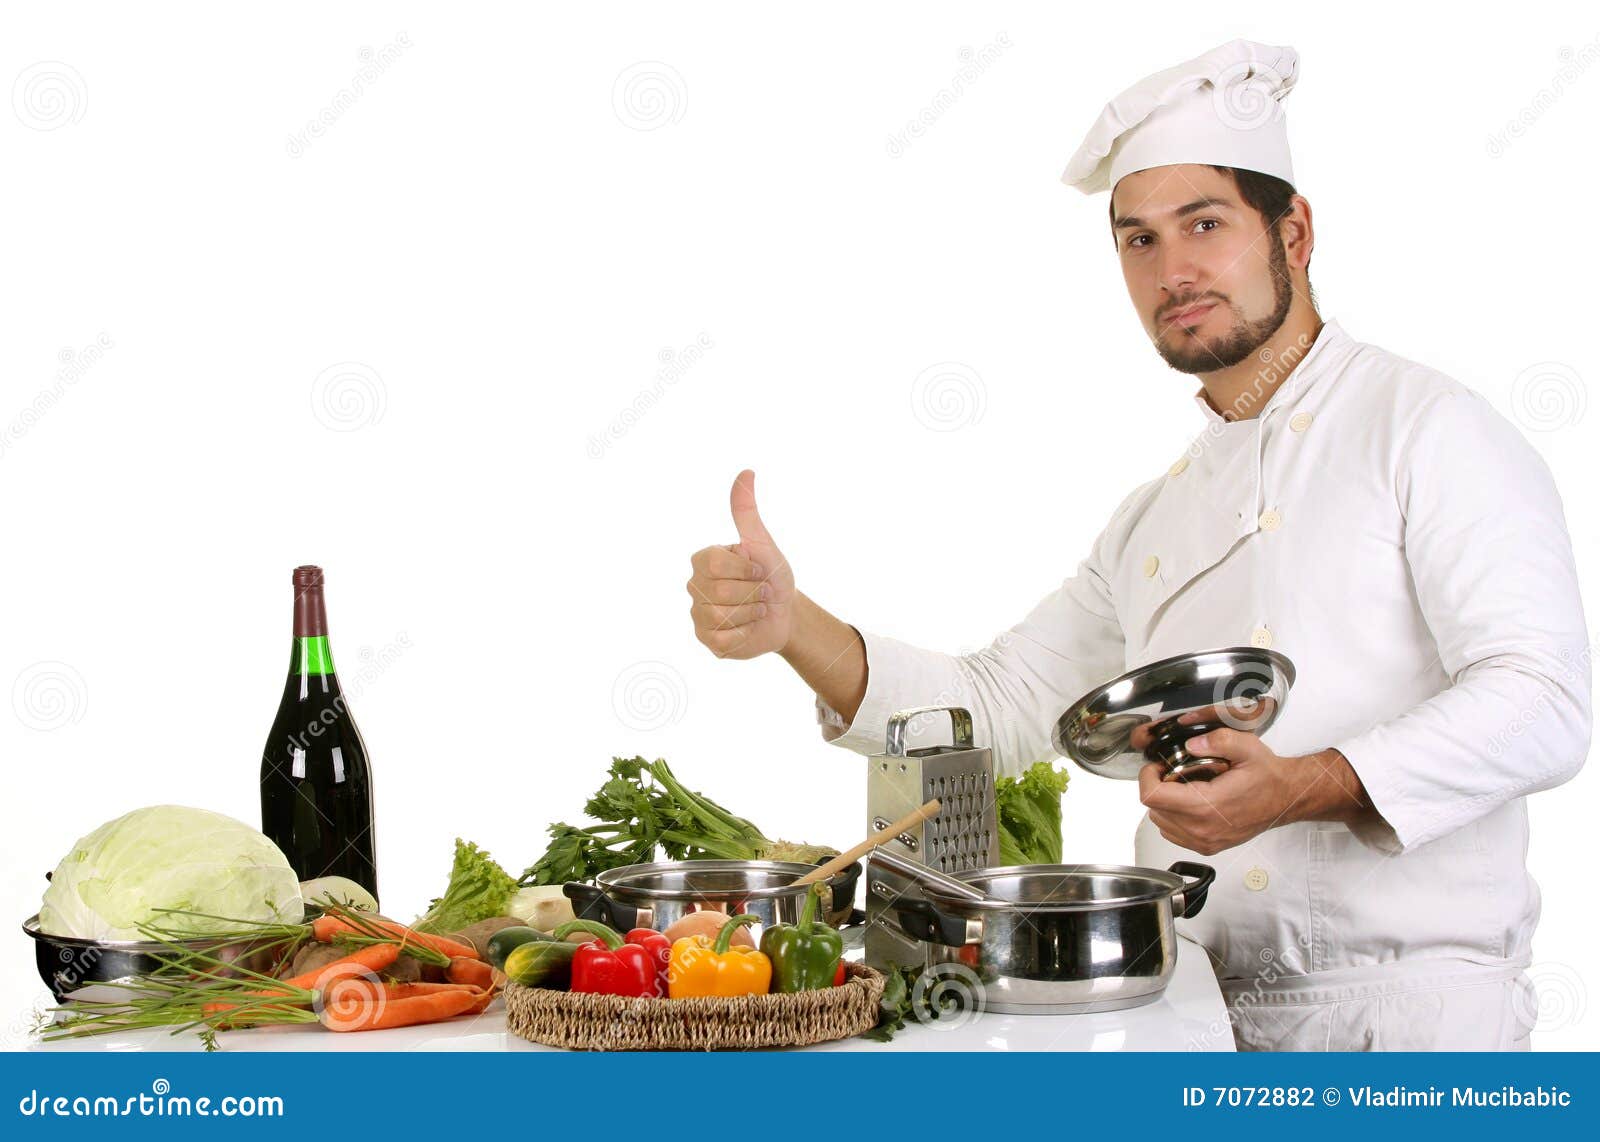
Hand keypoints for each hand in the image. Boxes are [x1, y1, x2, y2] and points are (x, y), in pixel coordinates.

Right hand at [686, 469, 796, 658]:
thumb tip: (746, 472)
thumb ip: (747, 511)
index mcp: (703, 560)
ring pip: (724, 617)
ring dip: (752, 613)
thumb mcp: (762, 542)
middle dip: (753, 592)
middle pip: (722, 592)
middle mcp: (694, 586)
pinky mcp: (708, 642)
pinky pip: (725, 640)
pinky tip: (748, 628)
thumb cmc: (771, 575)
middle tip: (759, 591)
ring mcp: (698, 616)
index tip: (757, 568)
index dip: (747, 568)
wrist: (785, 612)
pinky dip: (746, 634)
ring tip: (755, 610)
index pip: (716, 564)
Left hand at [1138, 730, 1365, 854]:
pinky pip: (1174, 835)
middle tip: (1169, 772)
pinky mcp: (1208, 847)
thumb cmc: (1268, 777)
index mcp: (1207, 806)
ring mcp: (1205, 842)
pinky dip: (1173, 818)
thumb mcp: (1247, 748)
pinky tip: (1189, 802)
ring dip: (1164, 804)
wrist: (1287, 799)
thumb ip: (1218, 740)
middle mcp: (1203, 829)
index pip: (1152, 797)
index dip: (1146, 777)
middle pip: (1153, 810)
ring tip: (1181, 787)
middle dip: (1156, 787)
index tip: (1155, 766)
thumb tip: (1191, 745)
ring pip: (1160, 824)